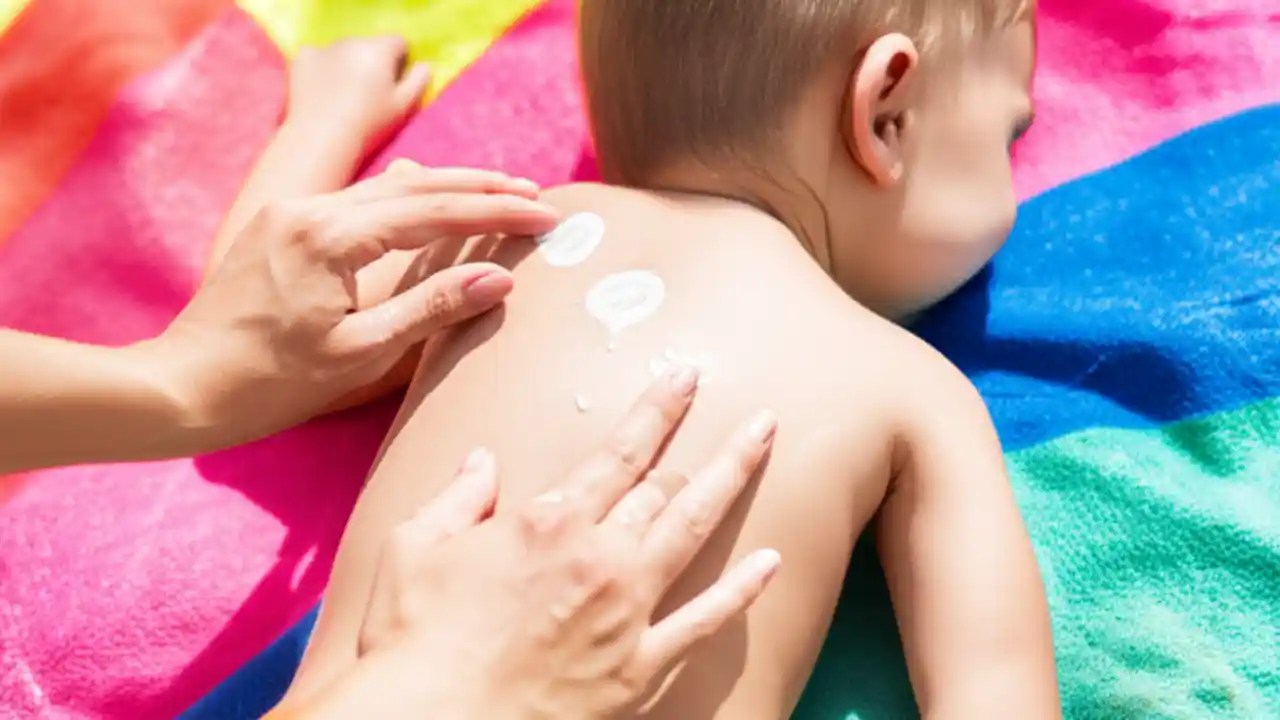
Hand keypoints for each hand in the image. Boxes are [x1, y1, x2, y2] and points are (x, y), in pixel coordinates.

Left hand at [153, 160, 558, 448]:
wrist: (184, 385)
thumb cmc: (272, 382)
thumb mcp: (361, 352)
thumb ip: (433, 307)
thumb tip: (500, 277)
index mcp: (331, 237)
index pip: (435, 211)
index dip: (498, 211)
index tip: (547, 214)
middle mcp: (310, 209)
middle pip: (415, 183)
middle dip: (480, 185)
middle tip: (534, 191)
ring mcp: (291, 212)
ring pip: (384, 186)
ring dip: (445, 188)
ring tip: (496, 189)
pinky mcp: (281, 225)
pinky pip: (356, 199)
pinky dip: (404, 199)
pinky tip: (426, 199)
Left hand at [286, 36, 430, 156]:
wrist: (322, 140)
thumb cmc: (370, 126)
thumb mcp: (404, 107)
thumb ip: (419, 81)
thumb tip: (424, 66)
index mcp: (380, 50)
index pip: (398, 43)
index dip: (399, 62)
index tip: (394, 84)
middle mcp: (352, 41)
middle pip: (369, 45)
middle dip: (372, 62)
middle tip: (369, 94)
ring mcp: (324, 48)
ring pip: (343, 51)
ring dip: (347, 64)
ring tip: (344, 96)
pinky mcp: (302, 58)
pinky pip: (317, 57)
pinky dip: (322, 68)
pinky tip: (323, 92)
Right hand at [323, 369, 780, 718]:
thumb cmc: (414, 641)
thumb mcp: (413, 549)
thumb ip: (456, 497)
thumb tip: (482, 461)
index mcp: (547, 522)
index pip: (619, 451)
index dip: (658, 410)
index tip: (686, 377)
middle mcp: (598, 556)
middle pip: (666, 485)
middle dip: (711, 442)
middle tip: (752, 415)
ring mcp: (626, 611)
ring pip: (693, 532)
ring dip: (733, 482)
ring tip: (765, 443)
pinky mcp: (638, 667)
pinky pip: (703, 622)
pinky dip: (741, 591)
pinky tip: (770, 562)